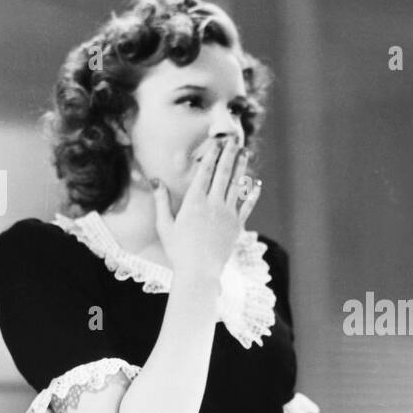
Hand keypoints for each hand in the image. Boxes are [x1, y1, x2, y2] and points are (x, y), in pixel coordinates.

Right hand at [154, 137, 260, 280]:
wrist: (199, 272)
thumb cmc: (178, 250)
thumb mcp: (165, 225)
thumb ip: (161, 201)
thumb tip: (155, 180)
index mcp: (194, 201)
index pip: (205, 172)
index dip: (212, 155)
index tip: (216, 143)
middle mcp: (213, 204)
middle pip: (223, 173)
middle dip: (229, 154)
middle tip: (234, 140)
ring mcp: (228, 214)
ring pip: (237, 185)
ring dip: (242, 167)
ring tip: (246, 153)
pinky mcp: (237, 226)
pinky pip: (247, 206)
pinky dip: (252, 194)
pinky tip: (257, 184)